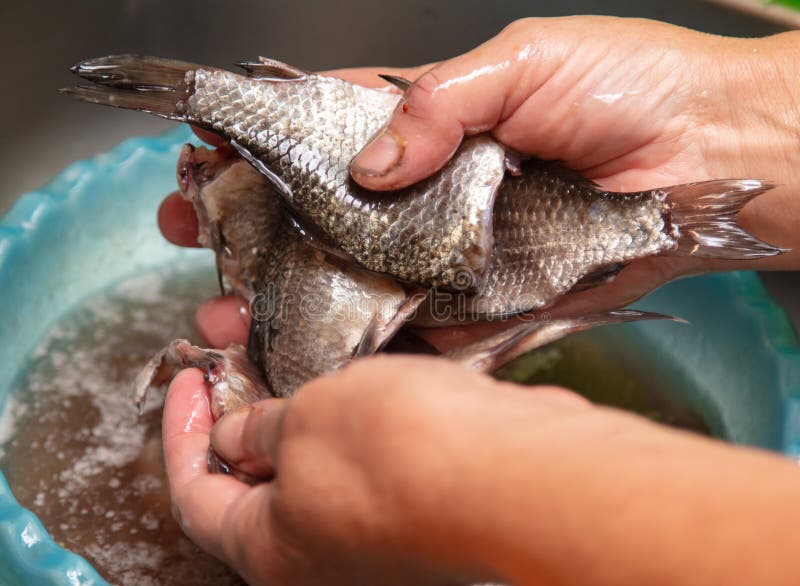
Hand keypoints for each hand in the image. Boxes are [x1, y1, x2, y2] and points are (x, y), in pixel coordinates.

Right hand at [159, 16, 799, 348]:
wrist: (714, 158)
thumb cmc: (632, 87)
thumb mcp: (522, 61)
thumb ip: (435, 102)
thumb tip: (372, 162)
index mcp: (429, 122)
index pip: (325, 132)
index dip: (262, 141)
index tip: (204, 151)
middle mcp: (429, 193)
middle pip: (320, 214)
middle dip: (248, 224)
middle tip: (191, 230)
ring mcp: (450, 253)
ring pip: (351, 278)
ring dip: (284, 293)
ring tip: (224, 306)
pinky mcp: (484, 303)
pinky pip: (413, 329)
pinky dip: (359, 344)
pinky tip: (302, 348)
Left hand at [162, 354, 585, 584]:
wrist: (517, 472)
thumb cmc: (397, 455)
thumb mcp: (304, 422)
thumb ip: (260, 429)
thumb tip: (236, 441)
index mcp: (271, 549)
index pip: (194, 496)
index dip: (180, 433)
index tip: (189, 377)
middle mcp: (323, 554)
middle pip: (260, 480)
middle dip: (244, 409)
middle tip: (240, 350)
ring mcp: (378, 530)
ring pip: (321, 461)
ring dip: (303, 403)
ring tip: (298, 348)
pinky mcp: (424, 500)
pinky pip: (372, 455)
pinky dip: (354, 415)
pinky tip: (360, 372)